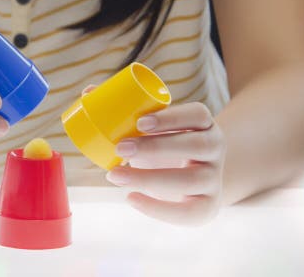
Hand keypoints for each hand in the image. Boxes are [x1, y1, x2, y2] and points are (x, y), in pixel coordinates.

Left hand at [82, 85, 225, 225]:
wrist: (196, 178)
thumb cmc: (166, 145)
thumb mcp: (156, 128)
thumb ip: (127, 110)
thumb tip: (87, 92)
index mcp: (204, 123)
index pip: (197, 114)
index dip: (171, 117)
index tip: (139, 122)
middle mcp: (215, 148)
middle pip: (195, 146)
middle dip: (155, 147)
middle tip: (120, 147)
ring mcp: (214, 178)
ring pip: (190, 179)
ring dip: (149, 178)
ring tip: (115, 175)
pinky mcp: (208, 206)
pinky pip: (190, 212)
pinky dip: (160, 209)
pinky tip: (132, 199)